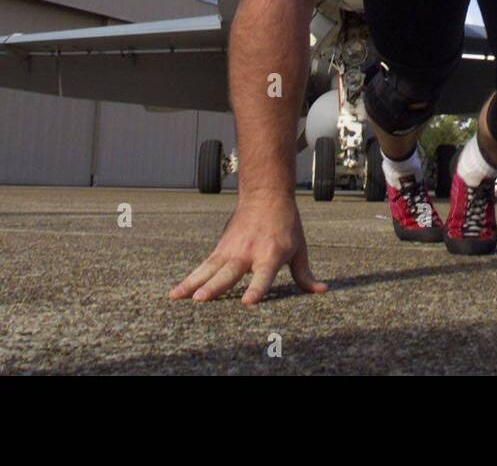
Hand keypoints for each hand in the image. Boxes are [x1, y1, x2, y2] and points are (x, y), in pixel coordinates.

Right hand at [170, 192, 326, 304]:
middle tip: (200, 298)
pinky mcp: (220, 249)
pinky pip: (203, 266)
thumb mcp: (299, 249)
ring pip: (209, 269)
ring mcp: (231, 251)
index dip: (256, 289)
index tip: (247, 302)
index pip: (263, 276)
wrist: (265, 195)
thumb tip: (321, 290)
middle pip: (229, 273)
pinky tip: (175, 292)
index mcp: (271, 255)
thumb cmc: (286, 226)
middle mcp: (248, 254)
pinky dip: (189, 278)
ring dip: (192, 283)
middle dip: (214, 286)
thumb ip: (305, 274)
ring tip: (176, 297)